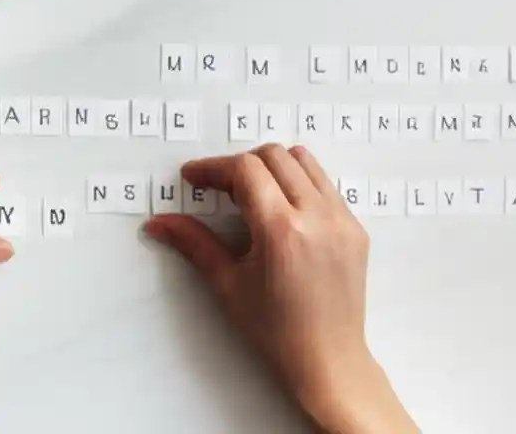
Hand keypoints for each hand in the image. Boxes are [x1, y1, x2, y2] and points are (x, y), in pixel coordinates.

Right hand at [146, 145, 416, 433]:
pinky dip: (299, 184)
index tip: (194, 178)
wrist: (327, 360)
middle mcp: (317, 217)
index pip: (245, 170)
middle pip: (274, 156)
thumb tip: (159, 223)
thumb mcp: (228, 284)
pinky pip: (326, 185)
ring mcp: (343, 220)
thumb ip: (193, 243)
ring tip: (252, 193)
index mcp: (282, 230)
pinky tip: (282, 210)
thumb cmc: (276, 330)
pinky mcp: (356, 228)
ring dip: (273, 166)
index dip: (213, 167)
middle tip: (218, 188)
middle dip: (240, 164)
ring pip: (305, 161)